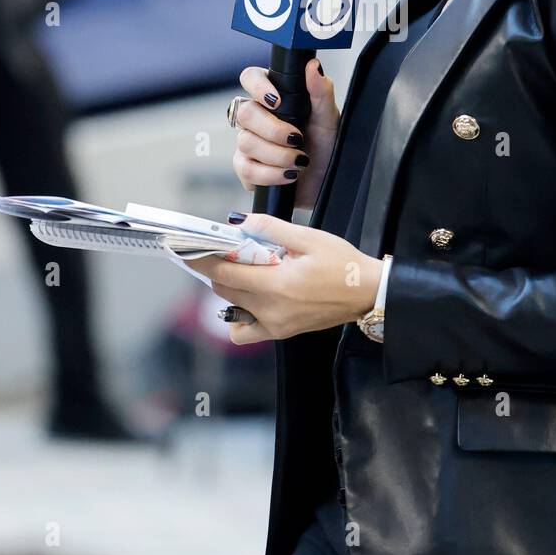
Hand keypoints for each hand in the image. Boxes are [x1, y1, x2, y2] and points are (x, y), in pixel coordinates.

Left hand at [190, 213, 383, 344]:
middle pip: (224, 289)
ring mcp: (275, 325)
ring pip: (231, 307)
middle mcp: (271, 309)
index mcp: (278, 284)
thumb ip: (271, 228)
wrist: (368, 293)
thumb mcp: (309, 238)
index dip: (202, 259)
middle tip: (222, 249)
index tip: (187, 248)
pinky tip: (252, 297)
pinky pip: (245, 330)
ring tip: (243, 270)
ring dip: (228, 287)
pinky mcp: (281, 332)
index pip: (225, 272)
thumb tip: (241, 222)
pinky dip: (239, 315)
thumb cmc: (343, 264)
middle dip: (216, 268)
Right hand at [233, 59, 339, 210]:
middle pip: (244, 112)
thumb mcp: (329, 120)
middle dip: (273, 129)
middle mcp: (257, 118)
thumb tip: (313, 66)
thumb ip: (321, 92)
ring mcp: (248, 143)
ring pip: (246, 142)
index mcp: (274, 98)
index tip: (277, 101)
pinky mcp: (246, 170)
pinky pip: (246, 169)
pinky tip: (289, 174)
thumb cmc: (327, 149)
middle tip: (297, 138)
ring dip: (278, 155)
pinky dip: (272, 174)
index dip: (258, 87)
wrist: (325, 185)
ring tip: (300, 161)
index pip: (250, 78)